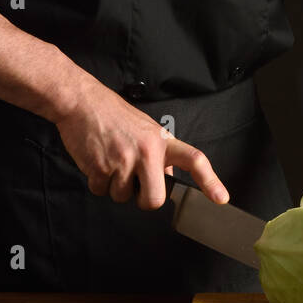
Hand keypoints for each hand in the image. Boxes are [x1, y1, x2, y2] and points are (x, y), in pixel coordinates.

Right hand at [52, 76, 229, 210]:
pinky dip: (97, 182)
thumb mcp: (145, 128)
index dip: (210, 181)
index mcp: (161, 141)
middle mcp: (146, 152)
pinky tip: (96, 160)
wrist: (82, 102)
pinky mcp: (101, 168)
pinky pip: (101, 191)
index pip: (193, 160)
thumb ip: (159, 152)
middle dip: (142, 198)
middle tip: (133, 183)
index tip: (221, 198)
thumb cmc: (113, 114)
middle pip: (154, 200)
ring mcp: (123, 161)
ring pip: (123, 197)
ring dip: (114, 185)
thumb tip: (168, 175)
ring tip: (109, 158)